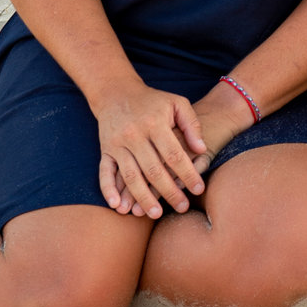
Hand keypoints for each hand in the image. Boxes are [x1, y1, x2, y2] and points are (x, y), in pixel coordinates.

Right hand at [95, 81, 206, 219]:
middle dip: (169, 191)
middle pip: (153, 169)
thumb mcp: (177, 103)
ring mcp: (117, 143)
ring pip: (130, 176)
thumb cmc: (153, 101)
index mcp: (155, 123)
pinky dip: (108, 190)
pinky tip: (118, 206)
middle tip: (182, 207)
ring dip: (142, 197)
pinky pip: (105, 172)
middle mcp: (135, 134)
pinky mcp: (105, 150)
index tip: (198, 189)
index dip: (187, 173)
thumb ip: (192, 124)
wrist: (117, 92)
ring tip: (155, 214)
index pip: (174, 154)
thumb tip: (202, 149)